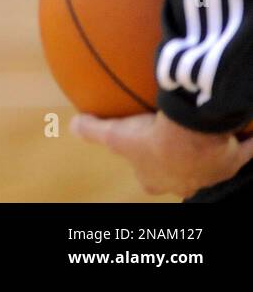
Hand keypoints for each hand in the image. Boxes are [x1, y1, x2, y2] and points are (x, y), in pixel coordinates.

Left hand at [71, 110, 252, 196]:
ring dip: (213, 149)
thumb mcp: (113, 136)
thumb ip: (90, 131)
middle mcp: (188, 182)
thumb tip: (71, 125)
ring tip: (211, 133)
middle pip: (183, 173)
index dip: (146, 167)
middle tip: (178, 141)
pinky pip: (246, 148)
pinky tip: (246, 124)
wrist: (192, 136)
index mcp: (159, 180)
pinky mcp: (236, 157)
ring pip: (215, 162)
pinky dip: (247, 138)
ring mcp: (214, 171)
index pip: (149, 178)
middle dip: (181, 162)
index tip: (145, 150)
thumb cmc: (150, 139)